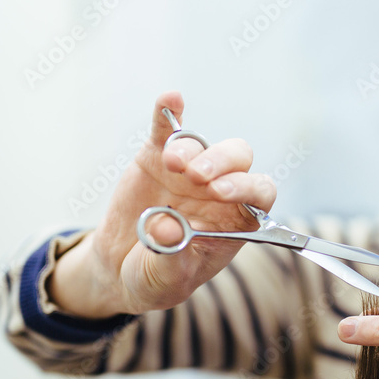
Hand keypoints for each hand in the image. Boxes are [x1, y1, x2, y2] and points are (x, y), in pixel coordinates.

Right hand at [49, 92, 275, 317]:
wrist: (119, 268)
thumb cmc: (155, 277)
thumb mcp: (164, 279)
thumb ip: (170, 256)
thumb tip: (168, 226)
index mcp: (235, 220)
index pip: (259, 193)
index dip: (247, 187)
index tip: (221, 192)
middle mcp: (218, 190)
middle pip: (238, 160)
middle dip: (222, 162)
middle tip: (198, 177)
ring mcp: (189, 171)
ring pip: (202, 145)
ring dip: (190, 150)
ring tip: (171, 165)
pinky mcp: (156, 157)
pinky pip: (167, 130)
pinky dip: (168, 113)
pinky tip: (169, 99)